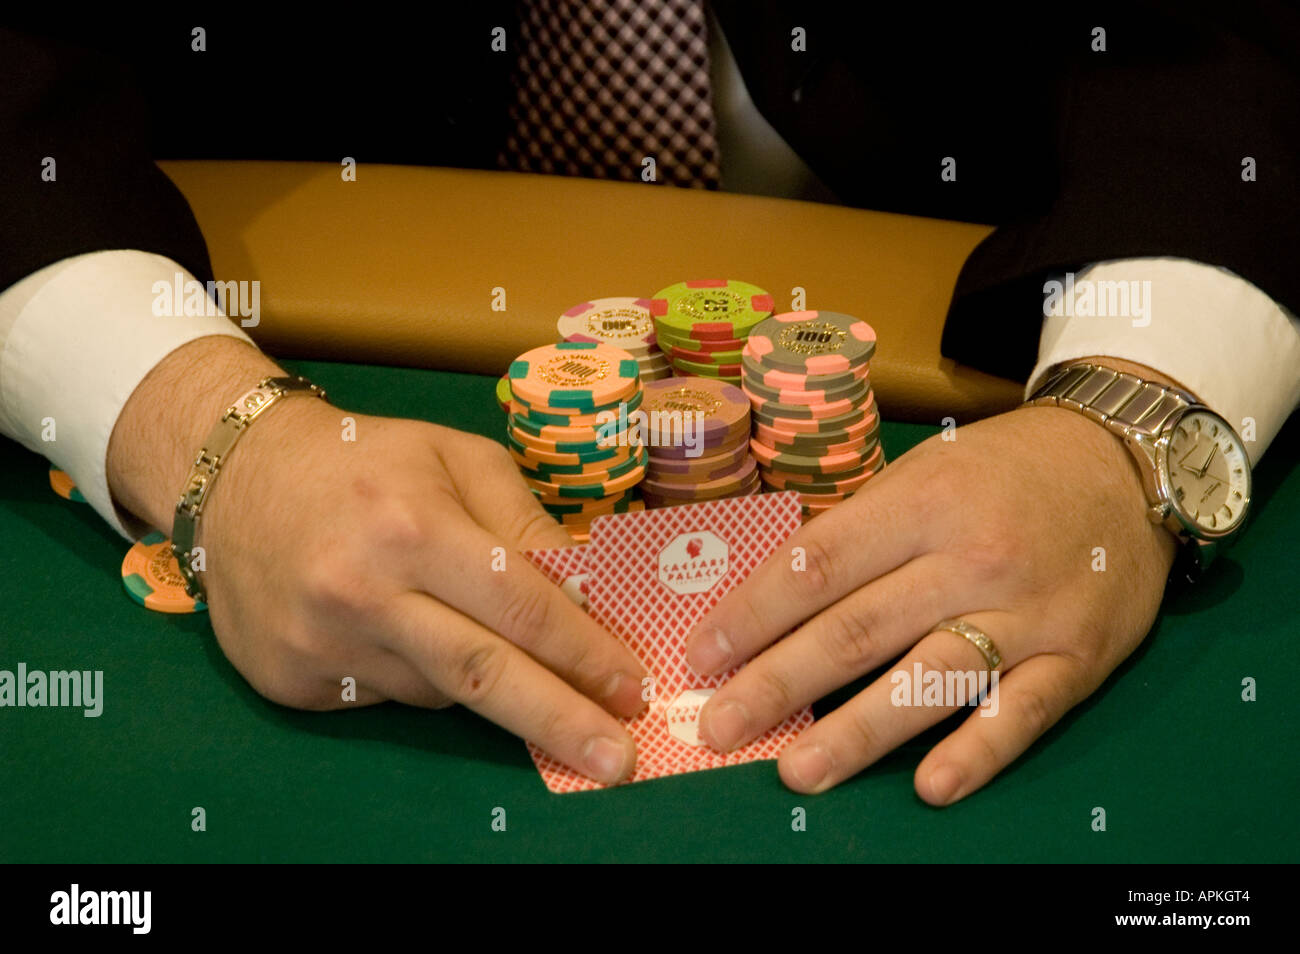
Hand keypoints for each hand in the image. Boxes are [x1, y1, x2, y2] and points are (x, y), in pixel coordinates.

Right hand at [109, 339, 645, 783]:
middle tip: (617, 760)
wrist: (237, 477)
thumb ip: (524, 521)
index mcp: (414, 527)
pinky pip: (387, 698)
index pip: (519, 607)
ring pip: (438, 692)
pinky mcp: (290, 681)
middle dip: (559, 721)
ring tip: (470, 628)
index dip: (583, 653)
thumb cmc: (366, 461)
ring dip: (482, 680)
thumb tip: (584, 594)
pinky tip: (404, 631)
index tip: (632, 688)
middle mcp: (363, 592)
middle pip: (482, 675)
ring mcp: (321, 644)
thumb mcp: (457, 457)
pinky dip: (419, 677)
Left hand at [684, 400, 1176, 803]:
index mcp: (923, 502)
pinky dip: (978, 750)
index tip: (702, 655)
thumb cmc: (1006, 470)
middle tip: (719, 728)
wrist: (1127, 462)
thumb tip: (776, 591)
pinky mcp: (1076, 657)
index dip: (753, 615)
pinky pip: (1022, 712)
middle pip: (858, 628)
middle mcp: (971, 558)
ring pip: (930, 677)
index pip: (818, 566)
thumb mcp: (925, 473)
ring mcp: (1028, 611)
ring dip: (858, 731)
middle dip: (779, 683)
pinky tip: (930, 786)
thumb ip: (858, 531)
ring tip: (797, 772)